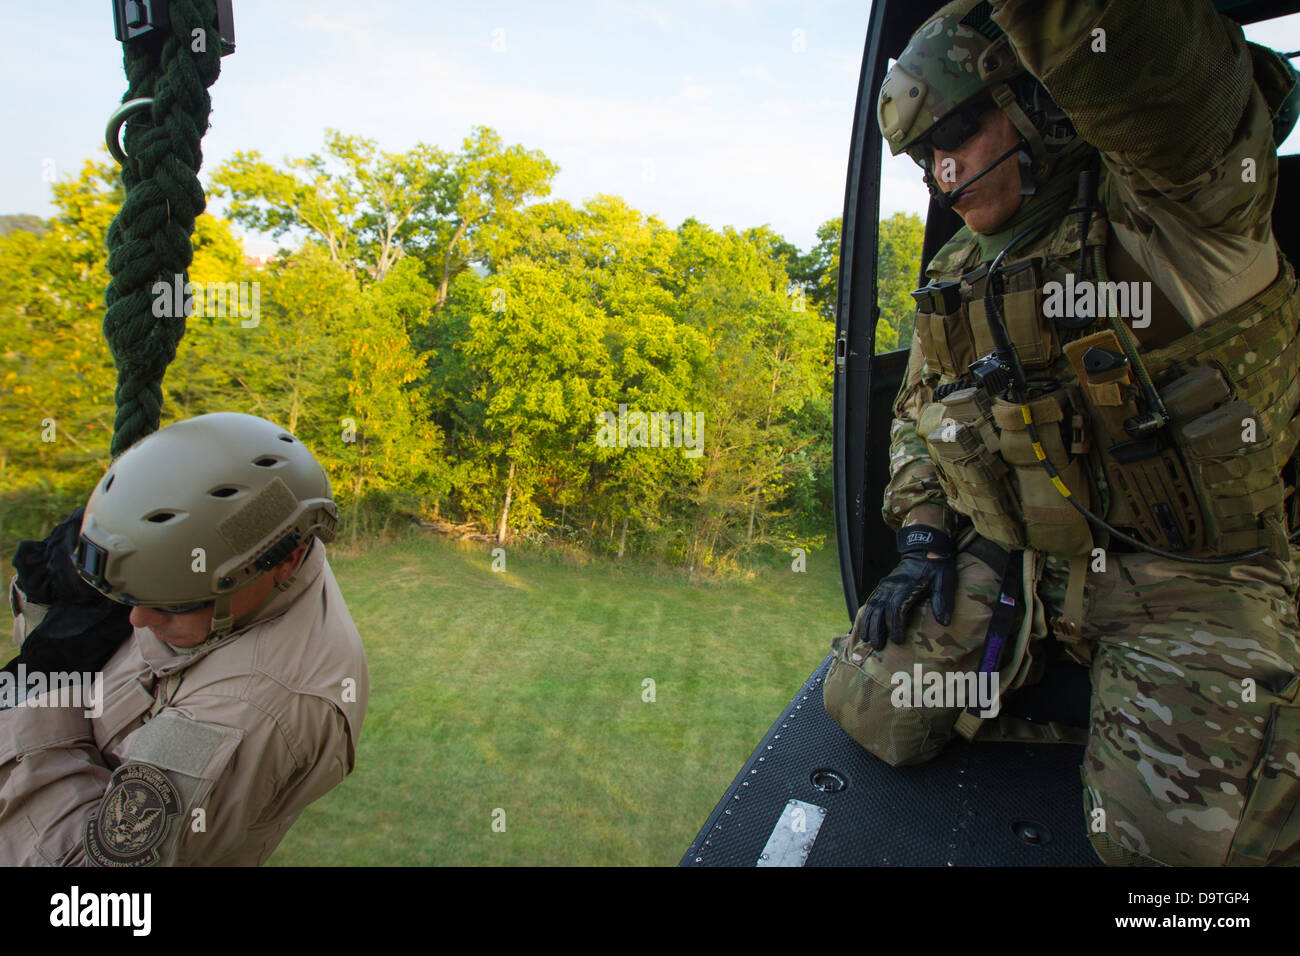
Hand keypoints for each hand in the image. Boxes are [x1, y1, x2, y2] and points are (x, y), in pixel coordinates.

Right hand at [861, 525, 956, 650]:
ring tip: (866, 639)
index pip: (896, 609)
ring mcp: (885, 585)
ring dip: (868, 623)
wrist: (925, 548)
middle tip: (878, 646)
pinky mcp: (884, 585)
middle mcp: (892, 586)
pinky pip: (871, 601)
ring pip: (872, 606)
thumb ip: (942, 601)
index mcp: (906, 586)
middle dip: (877, 629)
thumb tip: (944, 623)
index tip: (897, 641)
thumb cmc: (937, 567)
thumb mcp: (944, 581)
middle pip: (880, 610)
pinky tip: (864, 624)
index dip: (895, 626)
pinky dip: (866, 614)